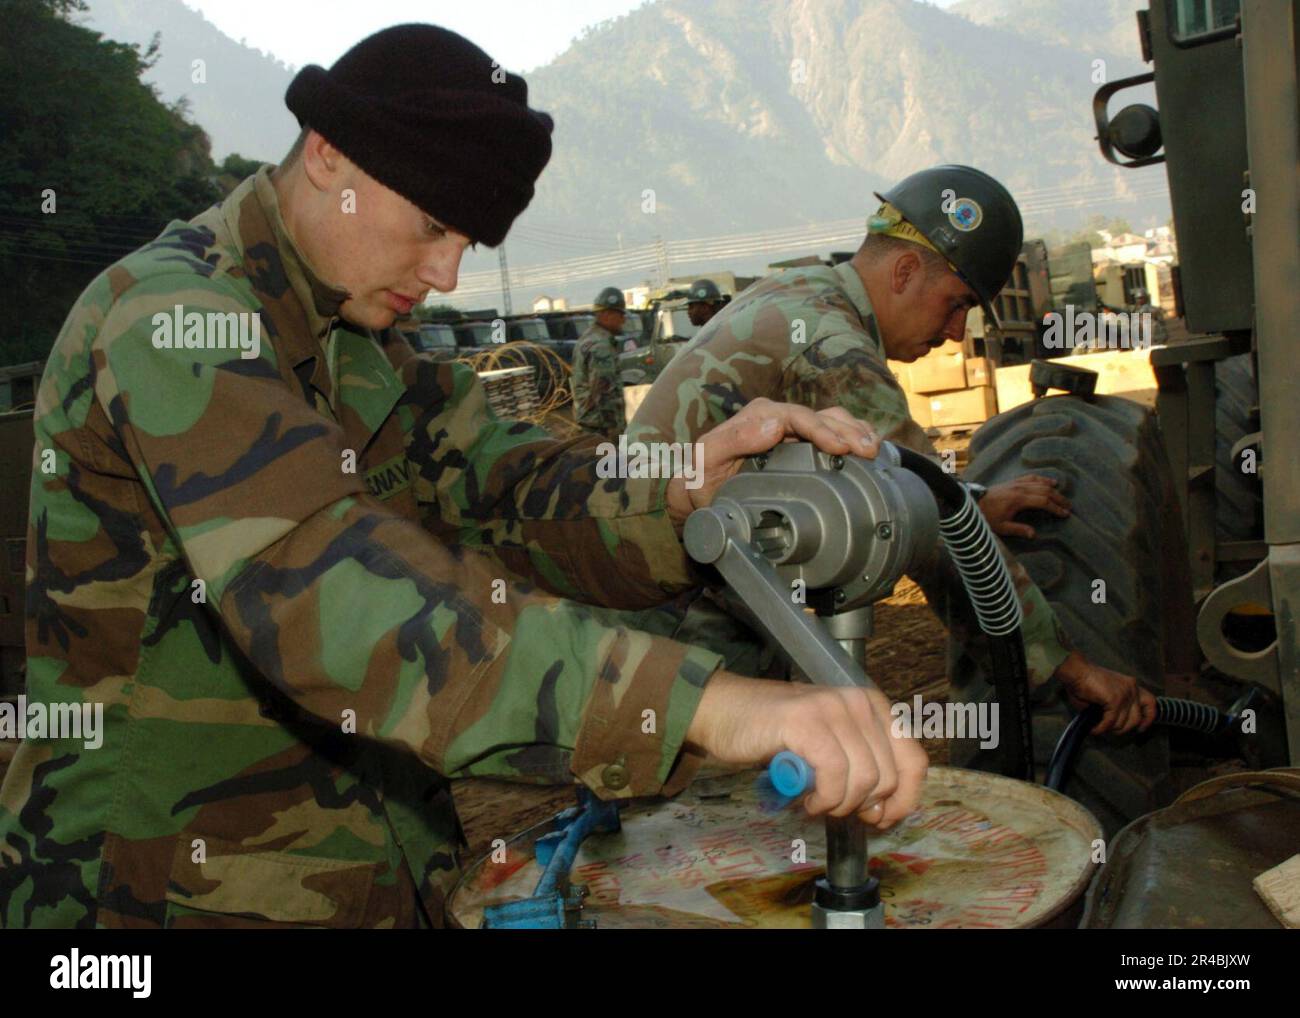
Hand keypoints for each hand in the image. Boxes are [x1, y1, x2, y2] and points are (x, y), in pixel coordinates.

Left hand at [665, 398, 881, 525]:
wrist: (699, 493)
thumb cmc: (700, 477)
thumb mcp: (705, 459)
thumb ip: (735, 440)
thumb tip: (775, 425)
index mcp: (758, 416)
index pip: (797, 416)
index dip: (822, 429)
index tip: (840, 447)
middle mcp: (778, 418)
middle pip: (821, 416)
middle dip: (848, 431)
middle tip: (868, 451)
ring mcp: (791, 431)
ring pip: (832, 421)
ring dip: (856, 432)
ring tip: (875, 450)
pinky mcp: (801, 445)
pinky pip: (832, 434)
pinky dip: (853, 439)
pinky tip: (870, 451)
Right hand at [684, 673, 927, 828]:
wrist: (722, 710)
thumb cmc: (774, 733)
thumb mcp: (830, 745)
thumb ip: (860, 766)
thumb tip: (884, 810)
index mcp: (872, 706)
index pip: (914, 760)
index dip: (903, 799)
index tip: (879, 819)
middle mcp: (859, 701)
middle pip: (889, 777)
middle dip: (862, 805)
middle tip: (832, 807)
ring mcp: (833, 708)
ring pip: (865, 779)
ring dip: (838, 804)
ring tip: (814, 802)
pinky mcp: (806, 721)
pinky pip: (835, 774)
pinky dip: (823, 798)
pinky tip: (806, 799)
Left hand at [978, 474, 1069, 538]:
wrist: (973, 502)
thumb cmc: (986, 516)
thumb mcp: (1001, 527)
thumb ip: (1018, 529)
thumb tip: (1033, 534)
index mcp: (1019, 500)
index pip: (1043, 502)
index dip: (1055, 508)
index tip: (1065, 514)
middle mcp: (1020, 488)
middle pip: (1045, 491)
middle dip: (1059, 499)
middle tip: (1069, 507)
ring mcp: (1017, 483)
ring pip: (1040, 483)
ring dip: (1054, 490)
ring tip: (1064, 497)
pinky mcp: (1014, 481)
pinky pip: (1032, 477)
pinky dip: (1043, 479)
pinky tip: (1051, 482)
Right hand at [1054, 651, 1157, 735]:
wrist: (1076, 671)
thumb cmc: (1085, 681)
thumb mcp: (1106, 693)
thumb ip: (1115, 707)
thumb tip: (1112, 724)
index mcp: (1131, 685)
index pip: (1150, 703)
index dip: (1148, 718)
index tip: (1141, 728)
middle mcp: (1132, 689)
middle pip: (1136, 718)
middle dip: (1123, 728)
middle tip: (1110, 730)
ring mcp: (1125, 694)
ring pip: (1123, 723)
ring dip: (1109, 729)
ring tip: (1098, 728)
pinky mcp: (1115, 699)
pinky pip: (1111, 722)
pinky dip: (1101, 728)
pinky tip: (1094, 729)